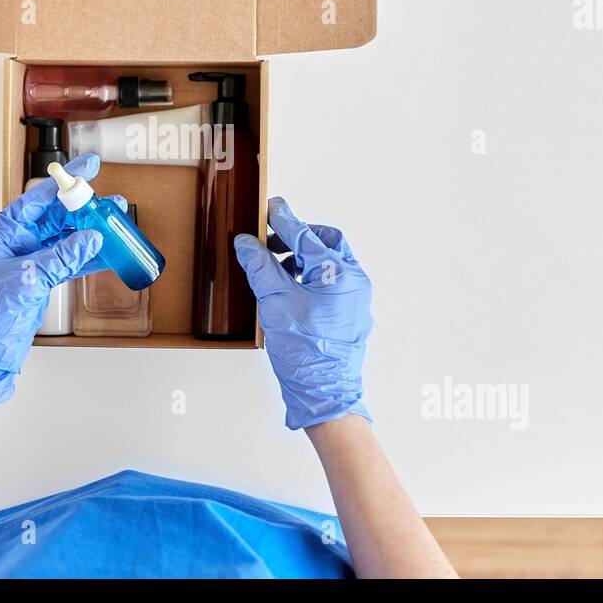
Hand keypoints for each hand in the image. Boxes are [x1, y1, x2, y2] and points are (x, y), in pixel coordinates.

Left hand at [0, 153, 120, 404]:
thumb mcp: (27, 280)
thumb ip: (61, 257)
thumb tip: (90, 238)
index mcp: (4, 233)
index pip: (39, 198)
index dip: (66, 180)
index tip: (88, 166)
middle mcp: (16, 242)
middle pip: (55, 215)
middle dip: (84, 207)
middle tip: (111, 200)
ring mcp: (28, 261)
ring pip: (65, 238)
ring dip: (90, 232)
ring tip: (115, 222)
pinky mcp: (39, 280)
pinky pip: (67, 262)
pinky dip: (87, 258)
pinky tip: (106, 252)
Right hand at [234, 197, 372, 429]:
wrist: (325, 395)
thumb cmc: (305, 354)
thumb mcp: (275, 303)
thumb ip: (261, 267)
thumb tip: (247, 243)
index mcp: (339, 273)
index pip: (306, 236)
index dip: (283, 220)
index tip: (270, 208)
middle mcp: (354, 281)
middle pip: (327, 242)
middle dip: (299, 237)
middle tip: (272, 240)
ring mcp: (355, 299)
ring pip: (331, 263)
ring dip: (304, 258)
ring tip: (277, 267)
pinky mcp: (350, 314)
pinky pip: (333, 282)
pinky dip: (312, 276)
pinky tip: (291, 288)